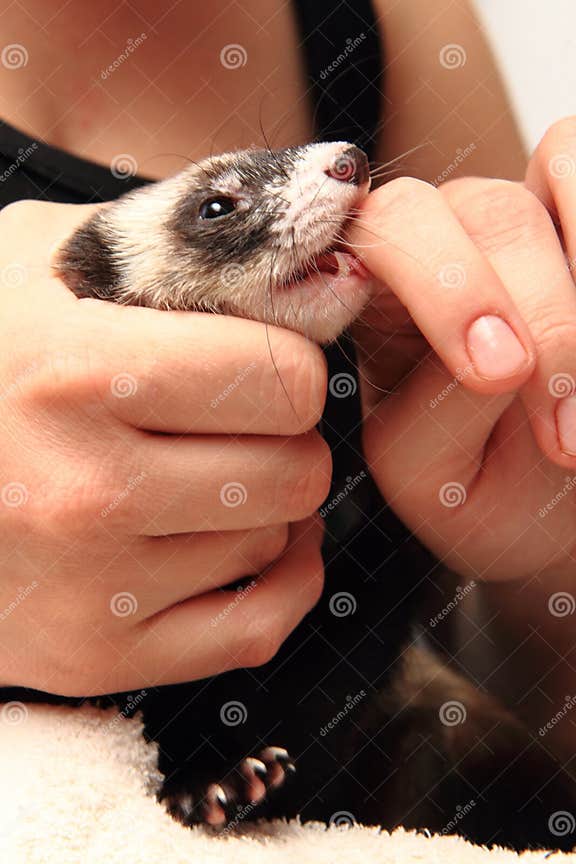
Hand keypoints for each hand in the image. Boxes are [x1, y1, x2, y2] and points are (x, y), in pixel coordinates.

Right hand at [0, 200, 327, 695]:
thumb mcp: (33, 261)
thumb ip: (156, 244)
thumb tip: (285, 258)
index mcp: (72, 374)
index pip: (280, 377)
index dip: (291, 360)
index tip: (262, 358)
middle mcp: (83, 493)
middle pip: (293, 470)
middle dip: (287, 436)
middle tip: (243, 420)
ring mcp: (88, 591)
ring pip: (275, 543)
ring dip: (263, 504)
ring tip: (207, 472)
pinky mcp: (94, 657)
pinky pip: (254, 634)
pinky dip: (278, 586)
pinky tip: (250, 542)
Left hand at [348, 121, 575, 581]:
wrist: (552, 495)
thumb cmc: (482, 492)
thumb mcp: (439, 481)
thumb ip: (440, 410)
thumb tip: (508, 347)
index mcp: (363, 308)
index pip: (362, 240)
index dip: (439, 287)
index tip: (498, 377)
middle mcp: (420, 251)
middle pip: (431, 213)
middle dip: (503, 303)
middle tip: (558, 418)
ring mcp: (494, 222)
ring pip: (513, 205)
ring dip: (562, 307)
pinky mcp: (564, 205)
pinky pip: (574, 160)